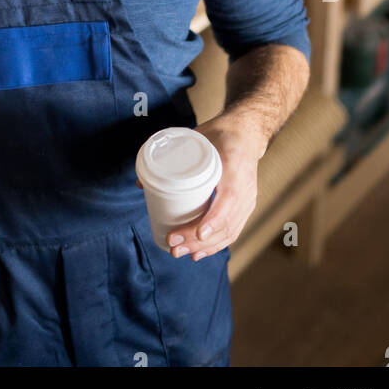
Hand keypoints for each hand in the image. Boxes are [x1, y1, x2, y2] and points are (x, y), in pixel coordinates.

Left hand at [137, 115, 261, 261]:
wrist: (246, 134)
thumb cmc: (219, 135)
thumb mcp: (197, 138)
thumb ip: (170, 156)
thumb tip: (141, 182)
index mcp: (234, 169)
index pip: (229, 200)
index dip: (213, 220)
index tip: (197, 232)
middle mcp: (245, 189)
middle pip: (225, 223)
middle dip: (198, 240)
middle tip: (173, 245)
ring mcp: (248, 200)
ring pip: (229, 231)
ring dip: (205, 247)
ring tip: (181, 253)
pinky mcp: (246, 207)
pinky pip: (233, 231)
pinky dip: (216, 245)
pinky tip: (200, 253)